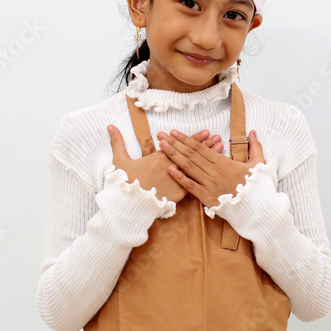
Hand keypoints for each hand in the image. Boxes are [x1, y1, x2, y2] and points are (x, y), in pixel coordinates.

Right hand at [106, 126, 223, 203]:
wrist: (128, 204)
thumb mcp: (119, 160)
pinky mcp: (178, 194)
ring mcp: (175, 180)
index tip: (205, 132)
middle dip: (205, 145)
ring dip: (208, 157)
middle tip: (217, 137)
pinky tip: (214, 172)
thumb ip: (117, 142)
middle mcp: (170, 167)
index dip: (193, 139)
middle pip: (191, 154)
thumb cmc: (124, 182)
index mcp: (158, 158)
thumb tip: (110, 126)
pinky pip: (193, 184)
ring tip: (220, 149)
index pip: (179, 145)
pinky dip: (204, 176)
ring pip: (195, 166)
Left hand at [156, 129, 265, 208]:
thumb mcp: (260, 164)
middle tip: (161, 135)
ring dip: (174, 156)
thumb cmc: (258, 187)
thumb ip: (255, 146)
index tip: (174, 132)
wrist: (259, 209)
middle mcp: (215, 172)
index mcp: (225, 162)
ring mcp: (210, 185)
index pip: (201, 148)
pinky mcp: (208, 198)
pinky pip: (191, 187)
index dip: (186, 139)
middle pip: (191, 155)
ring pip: (189, 167)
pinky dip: (180, 178)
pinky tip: (169, 169)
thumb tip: (253, 131)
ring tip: (161, 146)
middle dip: (174, 144)